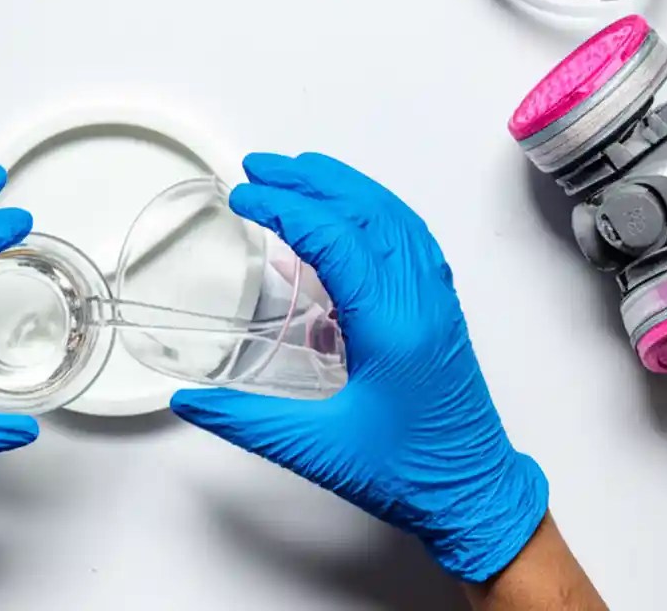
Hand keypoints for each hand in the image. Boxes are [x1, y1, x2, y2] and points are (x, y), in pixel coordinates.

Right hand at [171, 152, 547, 582]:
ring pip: (394, 218)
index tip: (245, 196)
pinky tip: (351, 211)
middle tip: (262, 168)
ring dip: (346, 187)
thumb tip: (192, 399)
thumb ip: (246, 422)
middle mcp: (421, 303)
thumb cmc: (409, 475)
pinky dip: (375, 210)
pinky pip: (411, 239)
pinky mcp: (440, 311)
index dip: (286, 208)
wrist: (474, 497)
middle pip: (368, 213)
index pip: (336, 239)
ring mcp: (436, 302)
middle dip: (311, 181)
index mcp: (392, 327)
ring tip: (300, 172)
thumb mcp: (316, 451)